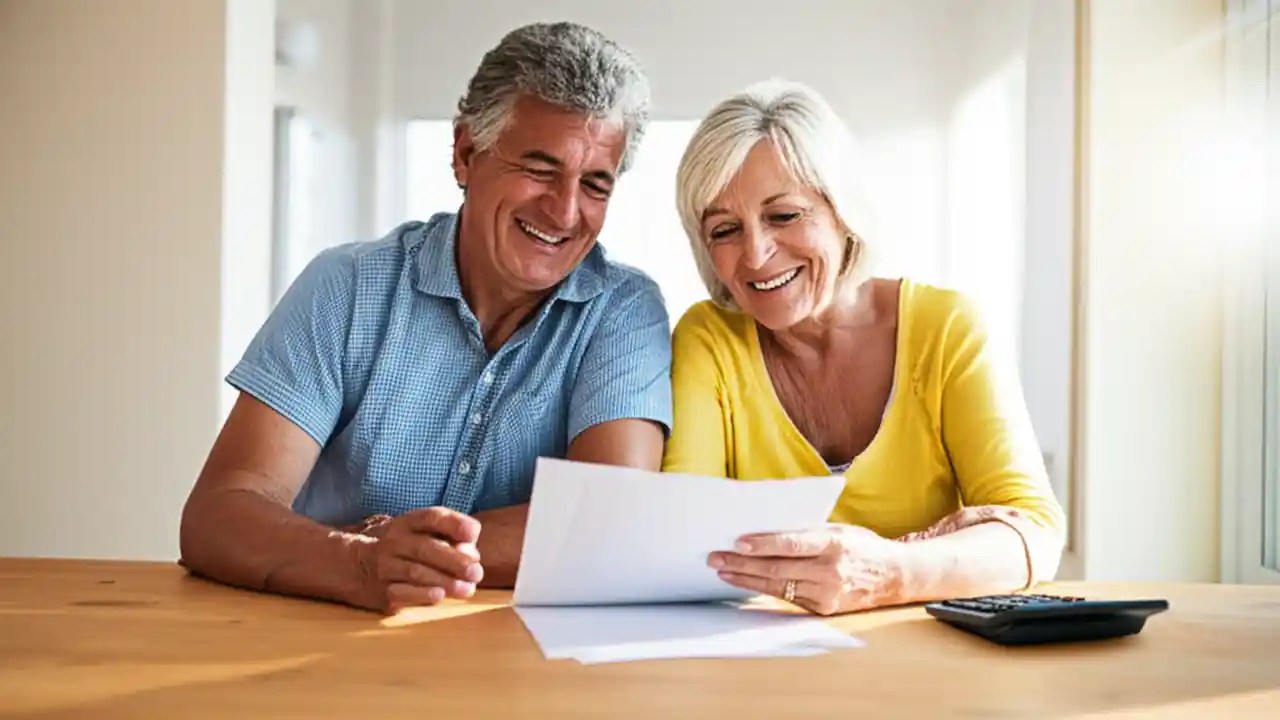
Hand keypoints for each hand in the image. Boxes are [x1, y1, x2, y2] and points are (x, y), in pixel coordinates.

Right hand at [352, 507, 484, 612]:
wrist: (353, 566)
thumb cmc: (401, 549)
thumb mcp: (417, 533)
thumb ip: (447, 537)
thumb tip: (472, 552)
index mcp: (408, 523)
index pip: (431, 517)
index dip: (453, 523)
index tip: (473, 533)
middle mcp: (395, 542)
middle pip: (426, 548)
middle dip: (454, 560)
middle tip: (477, 572)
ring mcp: (385, 567)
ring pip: (416, 572)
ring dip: (445, 581)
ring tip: (467, 589)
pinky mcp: (380, 592)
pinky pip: (401, 593)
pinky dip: (421, 595)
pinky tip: (439, 596)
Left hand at [708, 524, 906, 615]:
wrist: (894, 577)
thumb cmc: (862, 546)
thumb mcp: (839, 529)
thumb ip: (807, 531)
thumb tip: (766, 530)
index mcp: (834, 544)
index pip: (791, 544)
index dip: (763, 545)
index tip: (737, 542)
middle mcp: (830, 571)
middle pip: (778, 568)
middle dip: (743, 563)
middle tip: (716, 557)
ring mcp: (827, 594)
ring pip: (778, 586)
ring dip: (746, 578)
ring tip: (723, 570)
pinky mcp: (823, 610)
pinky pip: (788, 598)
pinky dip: (764, 589)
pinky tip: (746, 582)